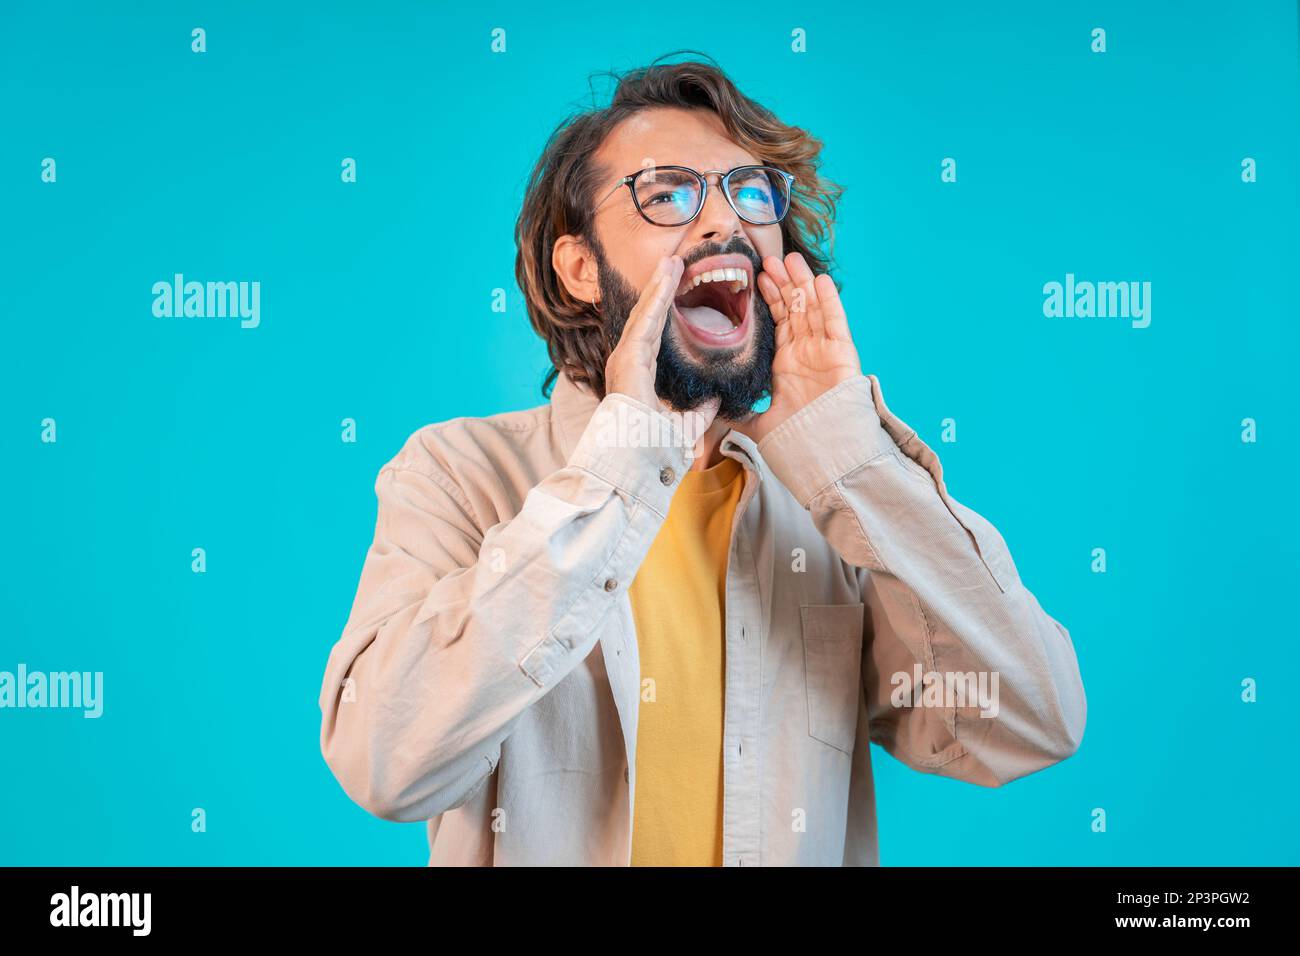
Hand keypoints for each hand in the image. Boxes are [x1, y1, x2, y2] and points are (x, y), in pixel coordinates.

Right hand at [604, 254, 718, 446]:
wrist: (634, 462)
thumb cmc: (652, 450)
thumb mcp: (685, 427)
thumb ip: (700, 412)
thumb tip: (716, 399)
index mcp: (638, 374)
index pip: (654, 333)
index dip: (664, 308)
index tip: (674, 287)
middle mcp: (628, 363)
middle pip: (648, 317)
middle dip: (661, 289)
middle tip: (674, 263)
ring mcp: (624, 359)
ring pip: (645, 314)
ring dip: (659, 286)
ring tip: (672, 261)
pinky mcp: (627, 358)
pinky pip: (646, 321)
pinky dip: (656, 297)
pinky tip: (666, 278)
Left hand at [739, 251, 861, 442]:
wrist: (825, 458)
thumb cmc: (797, 443)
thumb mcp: (758, 423)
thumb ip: (738, 413)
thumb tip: (711, 411)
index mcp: (787, 365)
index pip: (778, 322)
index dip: (768, 299)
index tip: (757, 277)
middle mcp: (806, 354)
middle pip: (794, 309)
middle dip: (782, 283)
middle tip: (769, 258)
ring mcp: (825, 352)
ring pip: (813, 308)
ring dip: (802, 283)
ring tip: (790, 258)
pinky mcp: (842, 355)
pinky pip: (835, 322)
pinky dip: (828, 301)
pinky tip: (818, 279)